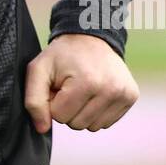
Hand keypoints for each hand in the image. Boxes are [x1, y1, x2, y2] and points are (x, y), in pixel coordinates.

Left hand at [24, 33, 138, 132]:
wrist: (91, 35)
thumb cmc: (62, 55)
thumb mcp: (38, 69)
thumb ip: (34, 100)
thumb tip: (43, 129)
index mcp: (87, 82)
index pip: (59, 116)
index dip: (54, 101)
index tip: (58, 85)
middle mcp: (110, 90)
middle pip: (77, 124)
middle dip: (68, 108)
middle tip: (70, 86)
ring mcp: (124, 94)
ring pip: (92, 127)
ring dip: (82, 112)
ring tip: (82, 89)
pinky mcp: (131, 96)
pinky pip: (106, 122)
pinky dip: (96, 112)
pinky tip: (95, 92)